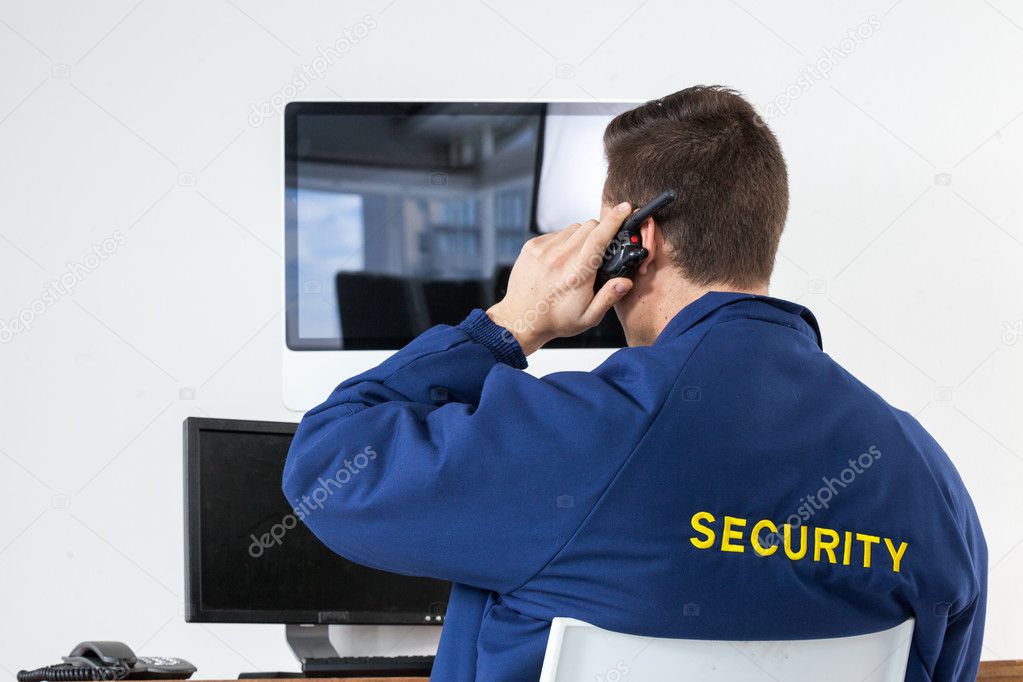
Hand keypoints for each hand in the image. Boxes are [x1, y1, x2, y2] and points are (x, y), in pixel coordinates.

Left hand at [486, 202, 634, 355]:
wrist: (521, 319)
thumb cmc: (555, 319)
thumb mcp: (588, 317)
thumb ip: (609, 297)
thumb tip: (626, 281)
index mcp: (577, 274)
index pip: (599, 237)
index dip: (615, 219)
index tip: (625, 208)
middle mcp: (559, 258)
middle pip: (588, 226)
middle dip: (600, 232)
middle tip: (599, 250)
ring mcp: (543, 250)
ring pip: (572, 228)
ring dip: (581, 237)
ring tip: (577, 258)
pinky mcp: (532, 247)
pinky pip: (556, 233)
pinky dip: (563, 241)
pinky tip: (561, 259)